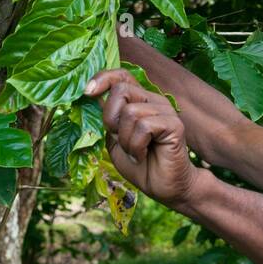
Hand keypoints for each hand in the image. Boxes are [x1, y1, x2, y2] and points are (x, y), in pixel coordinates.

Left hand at [83, 69, 208, 211]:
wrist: (165, 188)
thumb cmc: (140, 165)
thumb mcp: (115, 140)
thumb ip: (107, 120)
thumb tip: (91, 97)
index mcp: (139, 101)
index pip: (121, 75)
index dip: (103, 78)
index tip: (87, 92)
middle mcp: (153, 101)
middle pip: (121, 89)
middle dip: (111, 118)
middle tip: (120, 139)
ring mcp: (165, 111)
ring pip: (130, 112)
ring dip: (125, 140)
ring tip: (135, 152)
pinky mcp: (174, 125)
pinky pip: (144, 126)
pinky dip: (137, 146)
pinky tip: (143, 155)